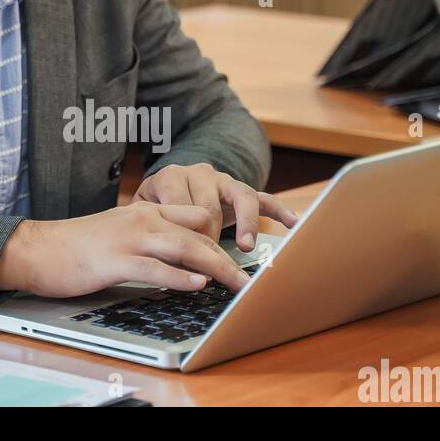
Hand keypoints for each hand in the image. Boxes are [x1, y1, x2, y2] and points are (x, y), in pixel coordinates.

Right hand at [0, 202, 251, 296]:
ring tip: (237, 284)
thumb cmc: (75, 247)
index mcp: (145, 211)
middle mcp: (142, 219)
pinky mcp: (115, 260)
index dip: (220, 237)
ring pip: (184, 248)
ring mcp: (129, 238)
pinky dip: (179, 278)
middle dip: (227, 255)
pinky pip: (155, 268)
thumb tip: (178, 266)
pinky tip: (197, 285)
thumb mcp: (118, 236)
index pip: (195, 218)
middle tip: (249, 277)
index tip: (239, 256)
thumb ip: (149, 244)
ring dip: (215, 266)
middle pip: (197, 232)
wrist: (36, 249)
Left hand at [133, 163, 297, 250]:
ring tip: (248, 246)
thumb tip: (166, 267)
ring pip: (241, 196)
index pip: (181, 206)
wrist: (163, 190)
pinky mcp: (240, 189)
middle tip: (210, 263)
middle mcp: (197, 173)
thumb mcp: (146, 217)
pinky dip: (279, 209)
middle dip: (211, 237)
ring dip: (246, 223)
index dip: (186, 235)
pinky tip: (293, 223)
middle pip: (210, 205)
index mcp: (170, 177)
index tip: (189, 260)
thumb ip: (155, 233)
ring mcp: (222, 179)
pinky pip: (263, 197)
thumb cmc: (153, 210)